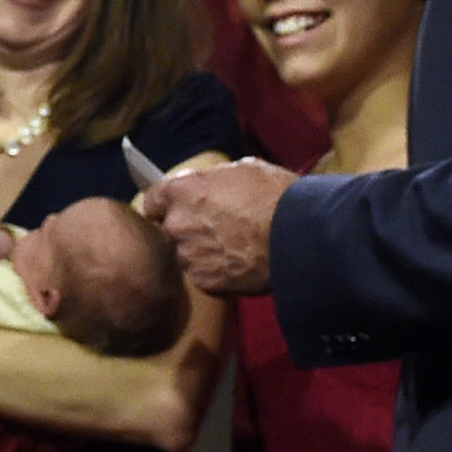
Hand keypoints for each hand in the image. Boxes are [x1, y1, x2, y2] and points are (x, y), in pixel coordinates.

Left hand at [142, 157, 292, 294]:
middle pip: (170, 229)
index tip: (174, 209)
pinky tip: (237, 265)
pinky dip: (215, 272)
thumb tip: (206, 184)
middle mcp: (177, 224)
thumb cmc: (275, 195)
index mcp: (181, 191)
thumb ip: (213, 179)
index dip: (164, 205)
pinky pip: (202, 275)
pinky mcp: (204, 281)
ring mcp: (189, 255)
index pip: (152, 200)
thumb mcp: (244, 170)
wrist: (299, 236)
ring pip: (186, 255)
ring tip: (230, 249)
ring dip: (200, 253)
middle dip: (187, 229)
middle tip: (215, 229)